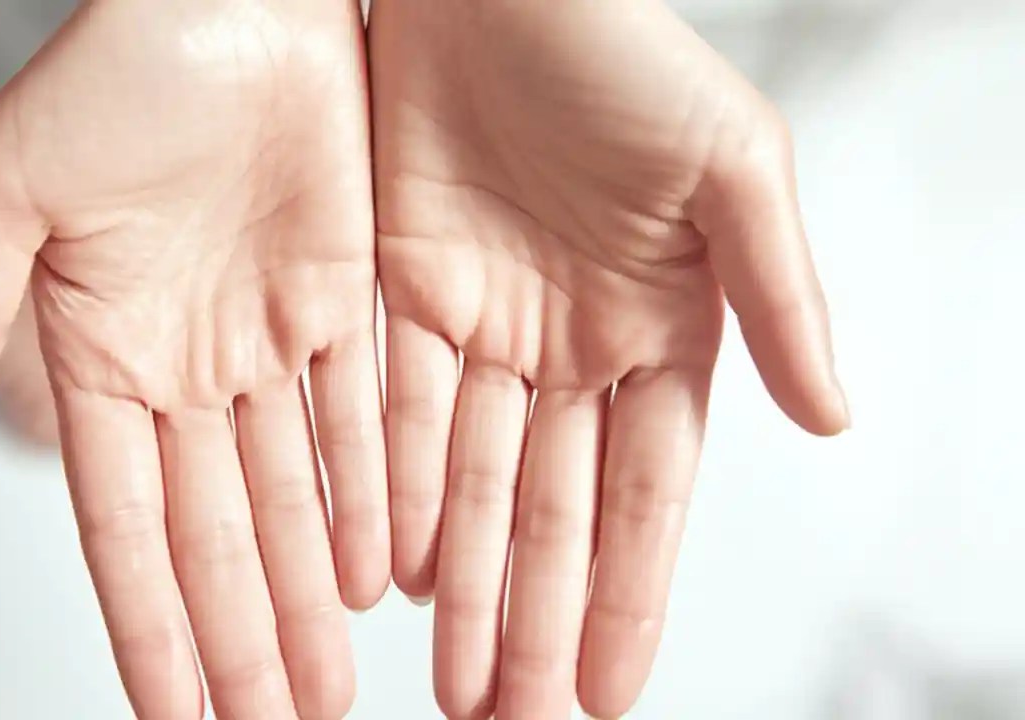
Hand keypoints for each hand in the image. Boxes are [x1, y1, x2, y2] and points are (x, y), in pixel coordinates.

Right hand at [0, 1, 387, 717]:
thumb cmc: (119, 64)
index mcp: (101, 352)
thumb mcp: (7, 188)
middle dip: (242, 637)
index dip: (148, 624)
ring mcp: (272, 341)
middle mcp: (190, 363)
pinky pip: (365, 421)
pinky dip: (376, 496)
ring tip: (326, 680)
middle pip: (218, 535)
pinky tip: (381, 571)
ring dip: (309, 592)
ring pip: (296, 496)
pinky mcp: (348, 303)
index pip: (124, 525)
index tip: (172, 711)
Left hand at [370, 1, 847, 717]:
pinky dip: (394, 491)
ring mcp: (485, 326)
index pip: (646, 493)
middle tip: (507, 716)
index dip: (628, 596)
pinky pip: (398, 414)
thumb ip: (779, 294)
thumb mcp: (733, 166)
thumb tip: (837, 419)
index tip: (604, 696)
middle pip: (554, 512)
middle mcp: (572, 345)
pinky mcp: (401, 294)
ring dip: (466, 581)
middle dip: (534, 618)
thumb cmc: (622, 50)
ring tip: (452, 680)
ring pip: (472, 481)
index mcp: (662, 328)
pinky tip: (393, 571)